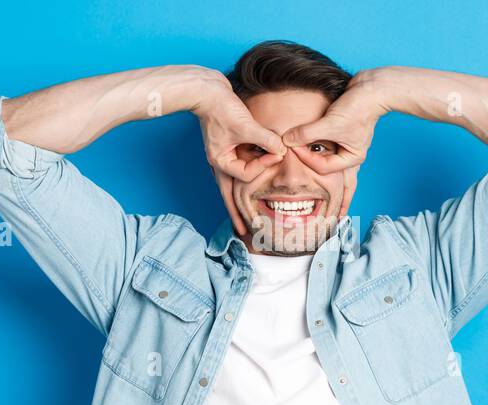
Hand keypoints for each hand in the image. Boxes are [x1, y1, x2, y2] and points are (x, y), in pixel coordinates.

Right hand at [194, 86, 285, 235]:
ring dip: (240, 196)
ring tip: (245, 217)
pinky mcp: (227, 145)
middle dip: (237, 213)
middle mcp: (219, 161)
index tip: (277, 153)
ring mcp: (222, 154)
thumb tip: (282, 150)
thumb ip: (265, 139)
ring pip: (233, 182)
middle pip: (230, 193)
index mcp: (220, 161)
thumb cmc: (222, 107)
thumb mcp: (245, 126)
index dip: (263, 167)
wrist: (205, 89)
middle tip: (246, 232)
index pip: (245, 175)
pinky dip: (244, 174)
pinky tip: (250, 181)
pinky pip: (237, 166)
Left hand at [281, 74, 383, 218]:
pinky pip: (330, 150)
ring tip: (328, 201)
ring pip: (335, 167)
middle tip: (331, 219)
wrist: (373, 88)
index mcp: (352, 157)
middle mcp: (350, 154)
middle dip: (336, 199)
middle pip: (340, 182)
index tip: (292, 148)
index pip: (324, 167)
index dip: (306, 159)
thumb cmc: (358, 107)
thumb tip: (287, 140)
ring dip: (328, 180)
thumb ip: (308, 133)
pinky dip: (322, 154)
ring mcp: (348, 146)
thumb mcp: (331, 123)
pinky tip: (318, 158)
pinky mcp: (343, 135)